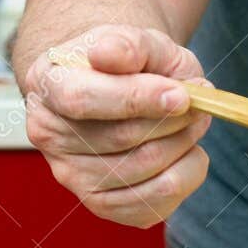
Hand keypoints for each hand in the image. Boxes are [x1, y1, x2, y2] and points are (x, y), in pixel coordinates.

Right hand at [24, 25, 211, 227]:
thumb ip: (128, 44)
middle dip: (173, 120)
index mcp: (48, 83)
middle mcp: (49, 136)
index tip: (181, 95)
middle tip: (198, 103)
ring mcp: (72, 176)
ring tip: (193, 121)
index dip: (137, 98)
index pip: (83, 99)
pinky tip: (186, 150)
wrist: (124, 89)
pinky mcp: (103, 205)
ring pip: (143, 170)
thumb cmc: (131, 64)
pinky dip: (187, 173)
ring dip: (184, 143)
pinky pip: (157, 201)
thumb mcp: (138, 42)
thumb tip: (110, 54)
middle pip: (120, 138)